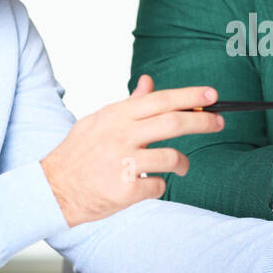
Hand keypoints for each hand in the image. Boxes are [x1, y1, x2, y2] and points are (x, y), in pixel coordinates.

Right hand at [40, 74, 223, 225]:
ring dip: (183, 163)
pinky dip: (159, 186)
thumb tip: (149, 82)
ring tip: (182, 166)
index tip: (212, 95)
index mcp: (116, 116)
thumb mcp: (98, 121)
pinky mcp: (126, 189)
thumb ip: (129, 104)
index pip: (160, 100)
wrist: (52, 190)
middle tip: (220, 122)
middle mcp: (121, 136)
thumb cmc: (79, 154)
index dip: (189, 97)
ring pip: (172, 158)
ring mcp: (123, 163)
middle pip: (174, 123)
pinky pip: (159, 186)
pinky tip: (148, 185)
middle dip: (203, 122)